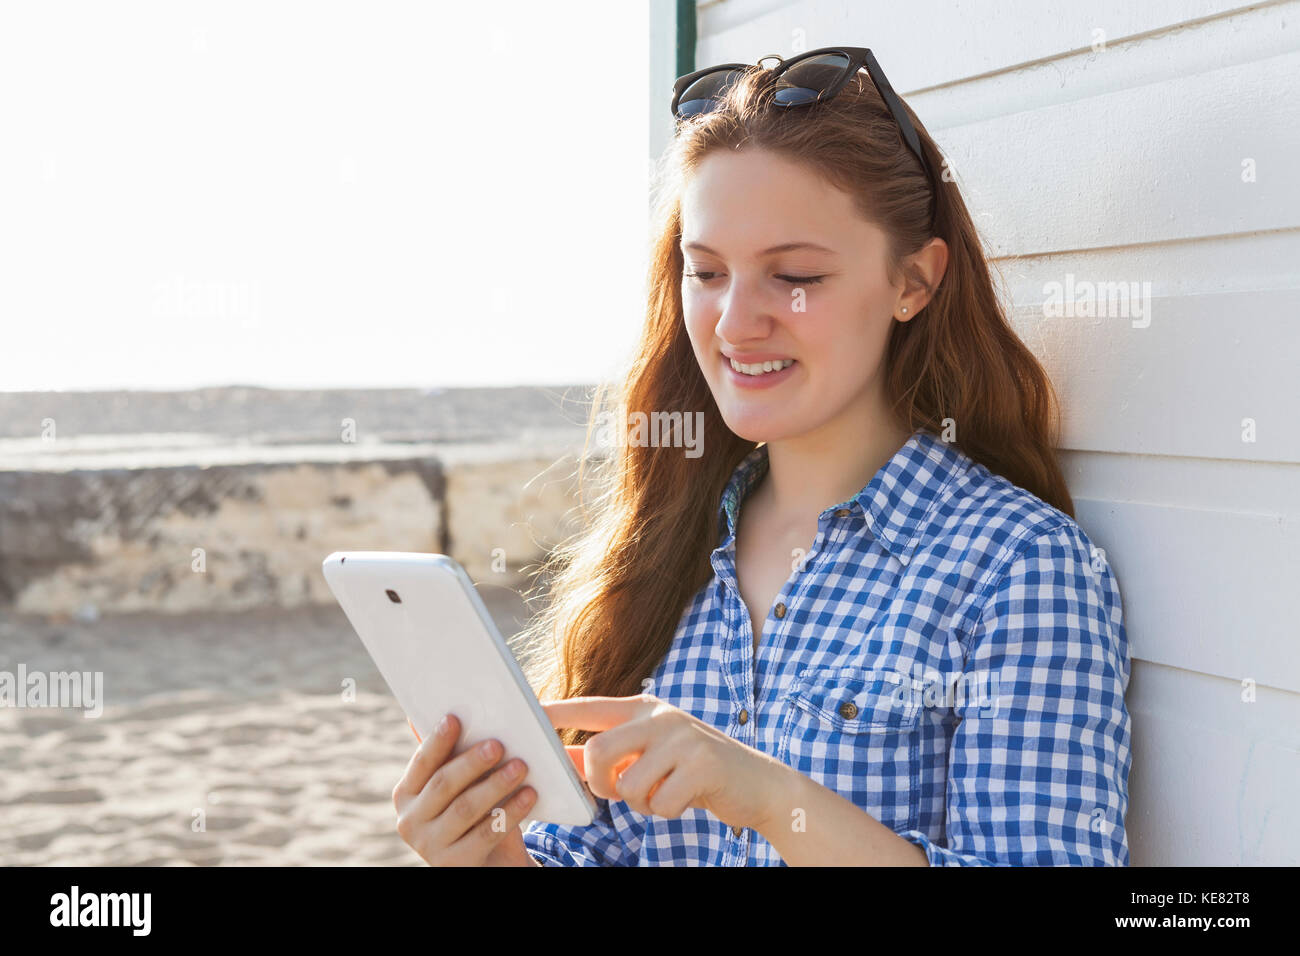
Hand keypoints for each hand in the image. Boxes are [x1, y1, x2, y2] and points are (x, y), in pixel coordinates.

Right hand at [393, 713, 539, 865]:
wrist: (490, 863)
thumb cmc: (476, 811)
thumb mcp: (462, 785)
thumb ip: (453, 755)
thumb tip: (448, 711)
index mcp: (406, 794)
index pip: (422, 763)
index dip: (437, 741)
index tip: (455, 718)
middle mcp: (410, 821)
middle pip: (443, 784)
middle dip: (472, 762)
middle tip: (498, 744)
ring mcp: (430, 847)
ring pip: (465, 809)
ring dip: (495, 785)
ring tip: (521, 766)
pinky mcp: (455, 864)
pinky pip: (486, 834)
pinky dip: (510, 812)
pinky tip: (529, 795)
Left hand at [542, 693, 784, 831]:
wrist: (758, 784)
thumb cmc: (695, 770)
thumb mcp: (652, 753)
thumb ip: (611, 751)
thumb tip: (562, 753)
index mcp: (645, 709)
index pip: (590, 707)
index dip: (557, 712)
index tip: (528, 714)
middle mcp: (660, 717)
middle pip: (597, 752)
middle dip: (601, 783)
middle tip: (620, 790)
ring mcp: (682, 738)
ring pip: (627, 785)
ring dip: (641, 802)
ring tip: (664, 792)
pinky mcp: (702, 765)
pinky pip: (659, 803)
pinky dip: (667, 812)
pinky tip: (686, 799)